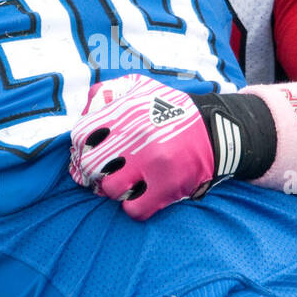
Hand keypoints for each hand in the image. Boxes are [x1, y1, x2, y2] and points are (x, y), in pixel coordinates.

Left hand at [69, 73, 214, 220]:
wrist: (215, 130)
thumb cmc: (169, 111)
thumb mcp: (140, 87)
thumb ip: (108, 92)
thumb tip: (85, 109)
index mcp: (126, 112)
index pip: (81, 136)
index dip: (82, 149)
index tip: (92, 153)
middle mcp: (136, 136)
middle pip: (91, 165)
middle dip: (95, 171)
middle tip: (105, 172)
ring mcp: (151, 163)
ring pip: (110, 189)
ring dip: (115, 189)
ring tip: (126, 183)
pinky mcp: (167, 186)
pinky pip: (134, 209)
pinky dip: (134, 207)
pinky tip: (141, 196)